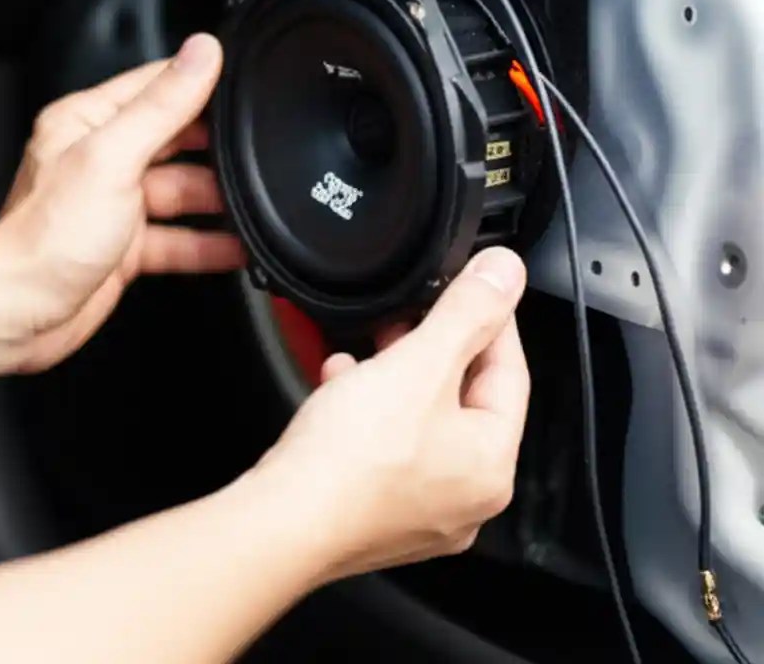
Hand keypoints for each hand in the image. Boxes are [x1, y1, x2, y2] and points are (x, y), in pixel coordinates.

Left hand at [0, 33, 243, 370]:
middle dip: (215, 151)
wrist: (18, 315)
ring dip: (216, 201)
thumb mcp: (111, 158)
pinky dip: (207, 245)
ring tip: (251, 205)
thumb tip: (201, 53)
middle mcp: (99, 160)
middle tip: (253, 158)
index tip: (243, 92)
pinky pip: (177, 239)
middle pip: (175, 140)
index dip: (201, 86)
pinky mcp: (124, 249)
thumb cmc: (42, 240)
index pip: (156, 85)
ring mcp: (113, 206)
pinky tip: (235, 247)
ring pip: (181, 192)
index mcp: (86, 122)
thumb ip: (161, 106)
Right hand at [249, 247, 531, 582]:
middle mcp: (465, 500)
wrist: (283, 520)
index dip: (489, 320)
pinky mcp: (372, 517)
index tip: (473, 287)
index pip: (510, 373)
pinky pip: (383, 453)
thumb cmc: (350, 461)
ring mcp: (417, 515)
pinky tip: (338, 394)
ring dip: (392, 382)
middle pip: (461, 402)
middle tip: (407, 317)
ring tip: (364, 355)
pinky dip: (365, 418)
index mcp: (492, 465)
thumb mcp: (416, 363)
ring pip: (417, 427)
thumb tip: (505, 273)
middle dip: (430, 351)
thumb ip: (466, 312)